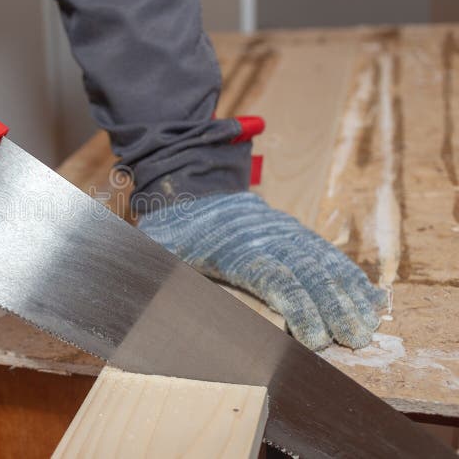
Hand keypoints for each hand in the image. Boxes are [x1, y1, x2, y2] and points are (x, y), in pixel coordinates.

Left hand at [138, 192, 386, 350]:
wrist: (194, 191)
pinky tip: (370, 296)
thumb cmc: (176, 232)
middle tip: (356, 339)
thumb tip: (159, 292)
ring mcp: (285, 233)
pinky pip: (328, 253)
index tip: (314, 338)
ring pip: (324, 261)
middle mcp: (268, 239)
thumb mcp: (159, 251)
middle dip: (335, 307)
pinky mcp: (295, 233)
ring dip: (350, 293)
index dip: (298, 308)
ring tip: (369, 323)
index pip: (275, 278)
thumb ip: (162, 273)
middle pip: (308, 272)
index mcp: (236, 249)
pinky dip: (350, 275)